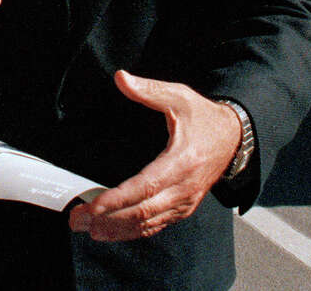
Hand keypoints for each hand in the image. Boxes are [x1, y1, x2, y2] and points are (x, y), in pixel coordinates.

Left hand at [68, 70, 241, 240]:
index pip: (146, 186)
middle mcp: (184, 188)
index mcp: (182, 161)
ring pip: (148, 223)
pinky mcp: (182, 208)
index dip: (119, 199)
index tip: (94, 205)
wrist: (233, 138)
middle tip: (77, 220)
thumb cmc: (203, 117)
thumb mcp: (179, 96)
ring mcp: (184, 202)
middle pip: (143, 211)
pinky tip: (110, 233)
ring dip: (116, 229)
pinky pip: (156, 225)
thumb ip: (149, 89)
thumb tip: (121, 78)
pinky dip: (132, 232)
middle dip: (108, 218)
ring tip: (87, 229)